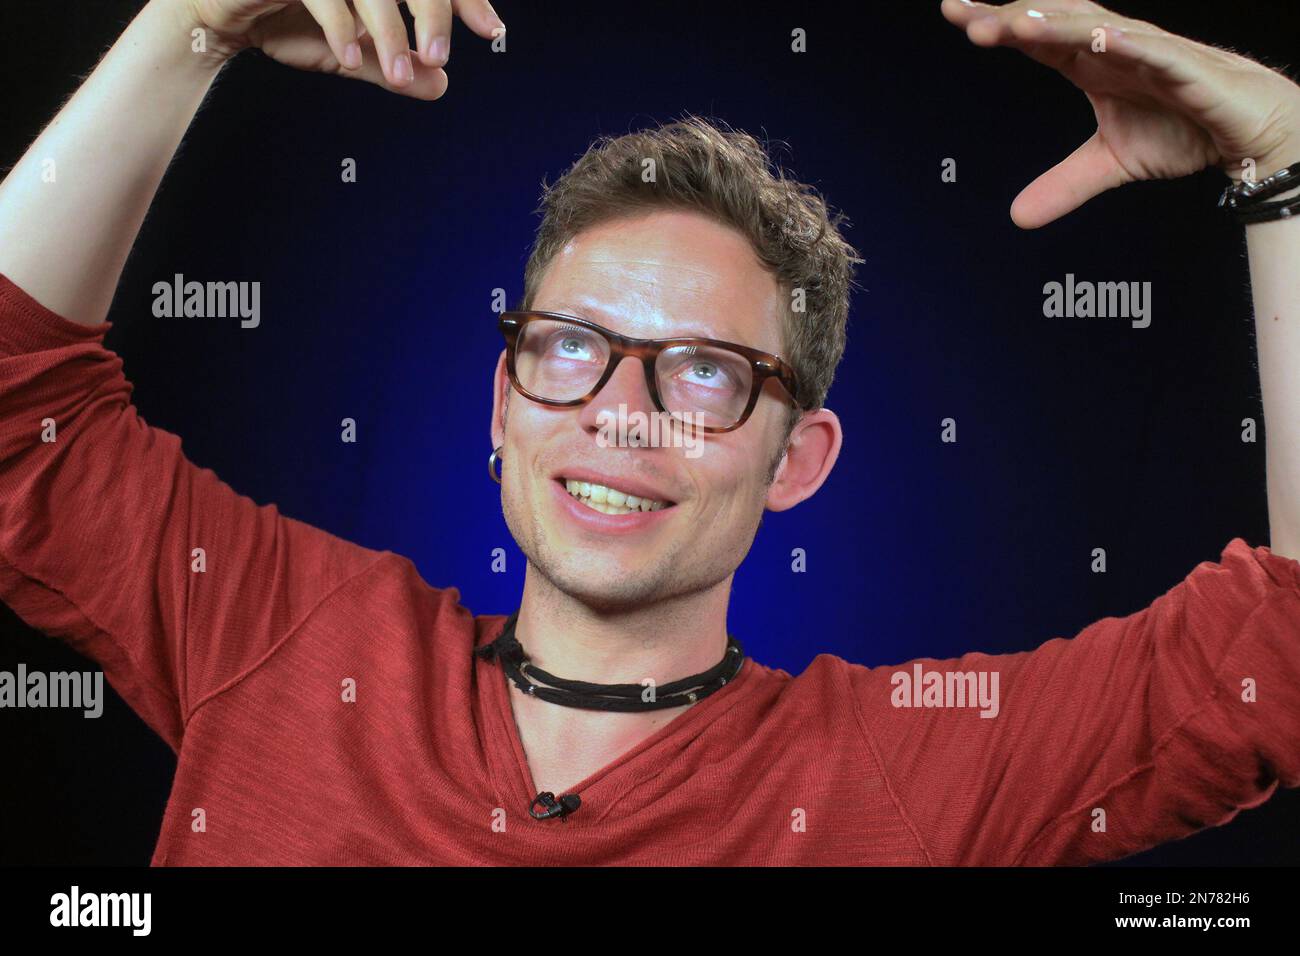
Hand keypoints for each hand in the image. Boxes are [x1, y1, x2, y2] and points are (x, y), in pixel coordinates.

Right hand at [178, 0, 505, 98]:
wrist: (215, 17)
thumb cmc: (282, 21)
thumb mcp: (350, 53)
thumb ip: (393, 66)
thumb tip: (441, 85)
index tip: (492, 31)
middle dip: (433, 11)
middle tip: (440, 56)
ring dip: (388, 29)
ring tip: (396, 73)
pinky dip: (340, 26)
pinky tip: (349, 60)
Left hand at [940, 0, 1299, 226]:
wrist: (1245, 129)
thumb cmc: (1181, 128)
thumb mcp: (1110, 163)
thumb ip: (1064, 184)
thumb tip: (1016, 217)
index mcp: (1090, 61)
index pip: (1035, 37)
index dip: (997, 24)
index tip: (955, 14)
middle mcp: (1113, 46)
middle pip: (1054, 22)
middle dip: (1012, 18)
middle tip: (968, 20)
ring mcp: (1148, 50)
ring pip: (1095, 27)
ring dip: (1054, 23)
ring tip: (1015, 22)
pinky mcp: (1184, 66)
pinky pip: (1152, 49)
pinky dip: (1124, 42)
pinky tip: (1096, 38)